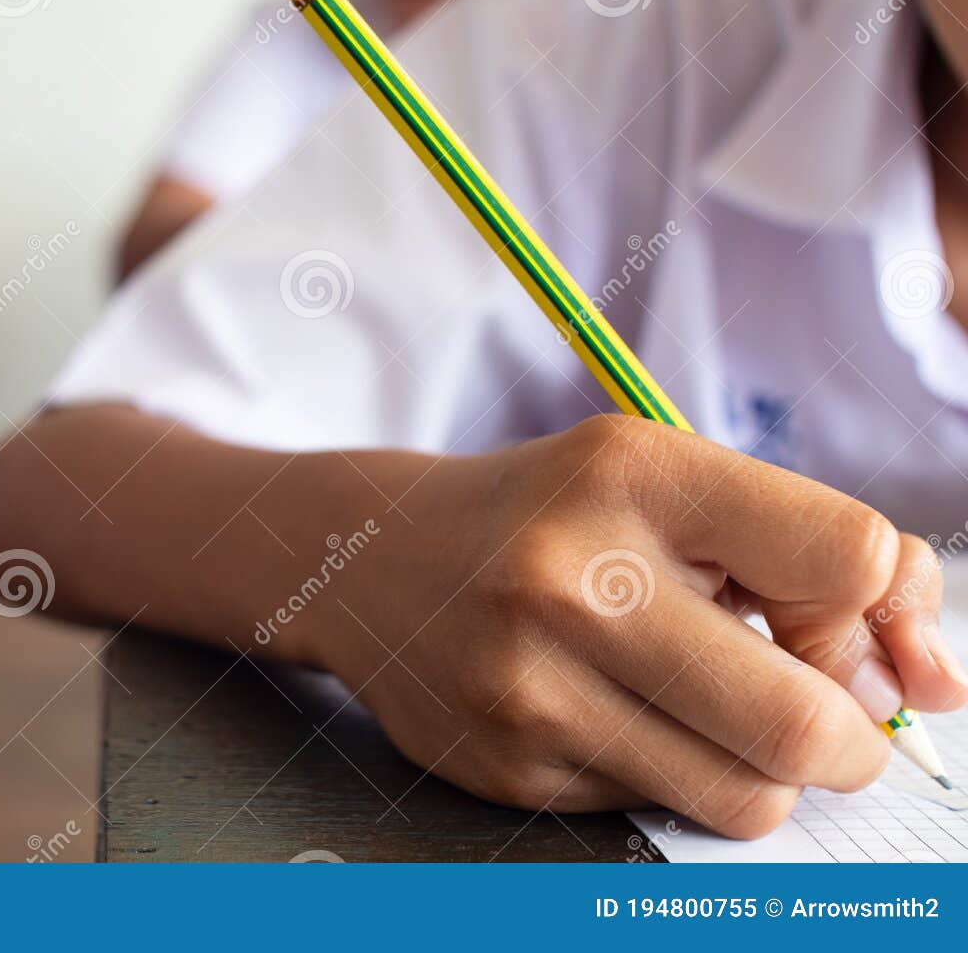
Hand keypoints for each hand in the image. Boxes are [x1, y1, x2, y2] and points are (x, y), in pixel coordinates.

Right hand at [314, 415, 966, 838]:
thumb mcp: (673, 483)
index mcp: (632, 473)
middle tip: (826, 721)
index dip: (879, 611)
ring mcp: (529, 685)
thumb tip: (934, 687)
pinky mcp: (506, 767)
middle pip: (803, 720)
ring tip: (712, 713)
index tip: (832, 624)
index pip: (851, 557)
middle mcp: (571, 579)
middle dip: (851, 741)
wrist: (371, 556)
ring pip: (744, 796)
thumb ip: (818, 557)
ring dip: (766, 772)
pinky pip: (656, 810)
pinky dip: (669, 774)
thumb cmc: (555, 516)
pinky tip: (613, 716)